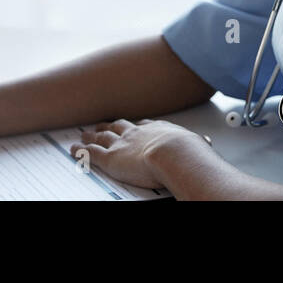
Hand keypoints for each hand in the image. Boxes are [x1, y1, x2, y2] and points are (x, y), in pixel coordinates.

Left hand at [70, 118, 209, 189]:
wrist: (174, 154)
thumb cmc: (187, 152)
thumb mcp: (196, 144)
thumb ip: (198, 144)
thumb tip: (207, 144)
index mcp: (156, 129)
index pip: (142, 125)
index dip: (134, 126)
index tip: (131, 125)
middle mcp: (137, 133)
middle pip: (119, 126)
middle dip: (110, 125)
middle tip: (103, 124)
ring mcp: (122, 144)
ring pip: (102, 136)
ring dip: (93, 134)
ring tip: (85, 133)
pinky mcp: (110, 158)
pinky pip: (91, 152)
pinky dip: (81, 150)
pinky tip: (74, 149)